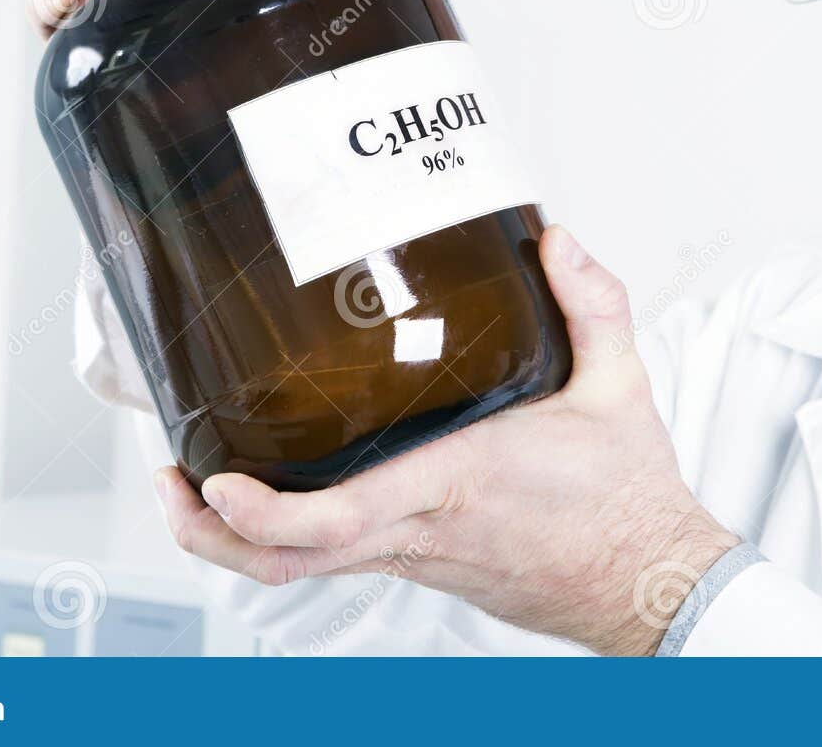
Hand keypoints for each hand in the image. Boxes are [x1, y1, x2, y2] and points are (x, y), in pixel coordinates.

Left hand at [154, 225, 739, 655]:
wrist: (646, 580)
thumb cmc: (626, 499)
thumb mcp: (621, 386)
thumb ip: (592, 303)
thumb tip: (557, 241)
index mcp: (456, 484)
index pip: (338, 519)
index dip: (261, 512)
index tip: (215, 477)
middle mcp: (419, 530)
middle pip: (286, 559)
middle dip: (211, 528)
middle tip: (174, 474)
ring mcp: (414, 555)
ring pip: (301, 566)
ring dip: (237, 535)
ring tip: (204, 482)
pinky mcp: (421, 563)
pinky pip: (336, 556)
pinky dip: (290, 532)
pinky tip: (282, 488)